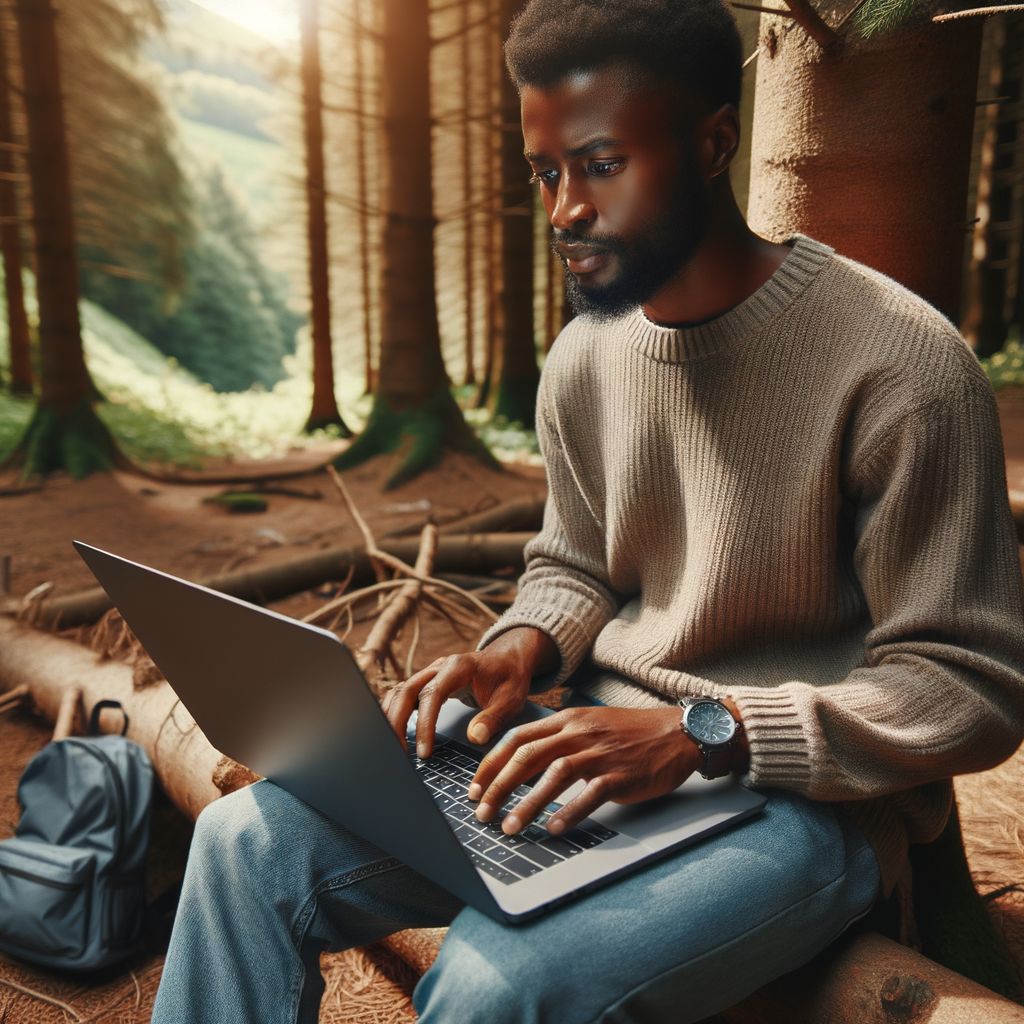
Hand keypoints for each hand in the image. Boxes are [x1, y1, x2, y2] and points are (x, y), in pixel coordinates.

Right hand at [382, 646, 532, 758]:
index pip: (432, 693)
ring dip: (391, 718)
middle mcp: (439, 667)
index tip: (424, 751)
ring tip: (394, 748)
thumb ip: (494, 717)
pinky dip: (394, 712)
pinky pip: (402, 695)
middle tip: (399, 754)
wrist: (508, 657)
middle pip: (406, 691)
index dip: (424, 723)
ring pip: (399, 692)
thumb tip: (475, 738)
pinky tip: (394, 733)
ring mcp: (430, 673)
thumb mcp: (511, 698)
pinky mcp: (427, 682)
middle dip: (396, 722)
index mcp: (458, 667)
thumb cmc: (509, 677)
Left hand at [466, 706, 699, 835]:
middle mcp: (579, 733)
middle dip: (499, 786)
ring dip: (527, 804)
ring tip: (509, 827)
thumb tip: (521, 766)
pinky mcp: (620, 775)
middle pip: (528, 756)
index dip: (491, 763)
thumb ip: (557, 739)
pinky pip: (590, 794)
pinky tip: (553, 829)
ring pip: (554, 775)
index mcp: (567, 719)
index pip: (517, 737)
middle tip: (481, 812)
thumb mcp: (588, 725)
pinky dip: (569, 812)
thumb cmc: (629, 734)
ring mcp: (600, 753)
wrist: (676, 732)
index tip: (474, 787)